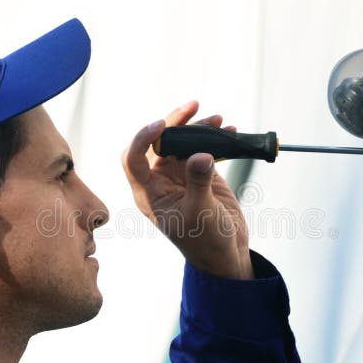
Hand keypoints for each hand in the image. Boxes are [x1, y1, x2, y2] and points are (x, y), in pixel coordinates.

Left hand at [121, 101, 253, 279]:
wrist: (227, 254)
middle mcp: (161, 180)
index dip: (142, 138)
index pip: (133, 159)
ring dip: (200, 128)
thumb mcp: (199, 215)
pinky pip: (205, 148)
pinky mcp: (202, 173)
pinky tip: (229, 132)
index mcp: (149, 193)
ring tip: (219, 121)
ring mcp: (181, 175)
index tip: (161, 125)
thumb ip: (198, 183)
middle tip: (194, 108)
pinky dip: (216, 139)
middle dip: (175, 123)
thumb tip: (200, 155)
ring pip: (183, 142)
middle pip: (160, 142)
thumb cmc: (206, 243)